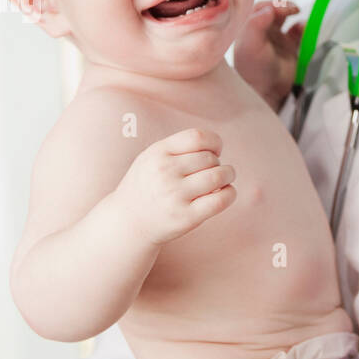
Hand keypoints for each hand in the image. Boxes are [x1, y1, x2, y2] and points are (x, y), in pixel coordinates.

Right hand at [114, 128, 235, 245]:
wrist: (129, 222)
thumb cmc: (147, 186)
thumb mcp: (152, 158)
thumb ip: (179, 147)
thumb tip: (217, 145)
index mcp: (157, 153)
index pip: (198, 137)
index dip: (214, 142)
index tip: (215, 151)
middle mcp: (165, 172)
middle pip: (210, 158)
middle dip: (218, 163)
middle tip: (212, 171)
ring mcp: (175, 195)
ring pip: (218, 176)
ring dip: (228, 175)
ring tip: (224, 180)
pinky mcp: (187, 217)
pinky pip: (220, 200)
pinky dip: (230, 193)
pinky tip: (225, 193)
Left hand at [234, 0, 303, 110]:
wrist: (269, 92)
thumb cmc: (255, 69)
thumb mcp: (252, 46)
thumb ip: (257, 25)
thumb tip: (269, 8)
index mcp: (249, 28)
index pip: (260, 7)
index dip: (272, 4)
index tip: (281, 8)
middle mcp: (262, 31)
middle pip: (273, 9)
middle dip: (284, 5)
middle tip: (293, 8)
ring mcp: (276, 39)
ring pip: (286, 18)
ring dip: (292, 13)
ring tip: (298, 14)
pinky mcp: (290, 48)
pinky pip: (298, 32)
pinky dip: (302, 27)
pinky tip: (303, 29)